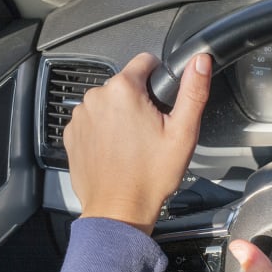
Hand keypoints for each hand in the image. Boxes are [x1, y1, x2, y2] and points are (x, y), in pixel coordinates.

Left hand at [64, 52, 211, 234]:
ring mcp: (80, 116)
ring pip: (108, 103)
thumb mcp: (182, 132)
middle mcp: (96, 97)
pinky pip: (93, 121)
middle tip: (151, 132)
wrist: (119, 210)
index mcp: (123, 89)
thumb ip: (193, 91)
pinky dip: (104, 131)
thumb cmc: (150, 176)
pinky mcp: (72, 134)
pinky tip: (116, 151)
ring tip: (133, 144)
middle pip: (126, 84)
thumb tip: (200, 61)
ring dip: (120, 116)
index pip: (145, 61)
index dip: (159, 79)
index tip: (162, 104)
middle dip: (139, 102)